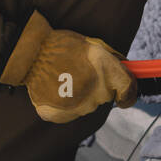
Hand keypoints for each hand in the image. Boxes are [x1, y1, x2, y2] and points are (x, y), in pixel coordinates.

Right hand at [0, 10, 137, 122]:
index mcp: (106, 72)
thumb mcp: (94, 45)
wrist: (31, 53)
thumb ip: (114, 60)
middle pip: (105, 97)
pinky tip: (56, 89)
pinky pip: (70, 112)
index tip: (125, 96)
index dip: (128, 94)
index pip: (128, 92)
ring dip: (81, 95)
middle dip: (99, 87)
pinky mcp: (60, 115)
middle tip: (82, 73)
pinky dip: (65, 103)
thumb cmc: (62, 45)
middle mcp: (95, 92)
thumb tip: (127, 71)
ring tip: (66, 78)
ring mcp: (77, 107)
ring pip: (87, 105)